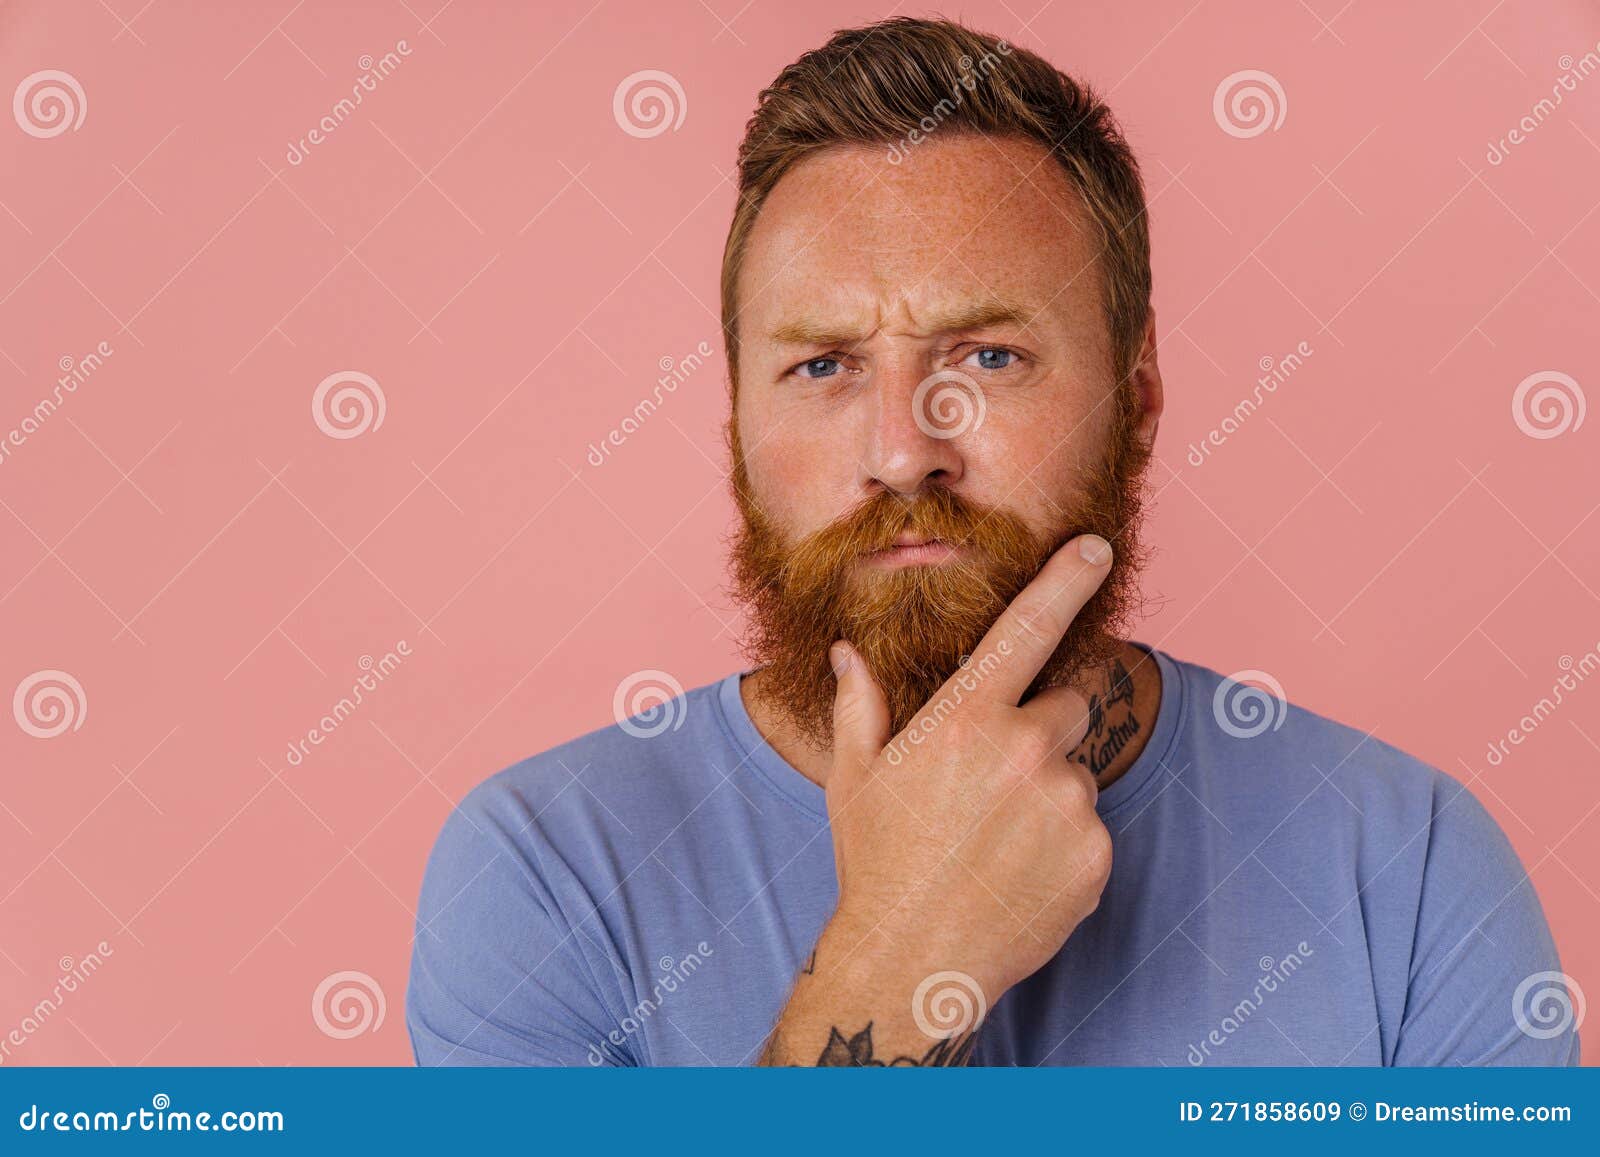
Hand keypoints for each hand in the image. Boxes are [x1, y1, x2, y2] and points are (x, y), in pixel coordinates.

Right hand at [759, 533, 1114, 1064]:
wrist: (914, 961)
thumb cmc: (876, 862)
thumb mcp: (854, 777)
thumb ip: (860, 705)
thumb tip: (848, 652)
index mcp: (967, 717)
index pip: (1030, 627)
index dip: (1067, 580)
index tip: (1097, 549)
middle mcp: (1028, 749)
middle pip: (1069, 706)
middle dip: (1043, 728)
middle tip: (994, 781)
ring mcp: (1069, 804)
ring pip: (1078, 774)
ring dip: (1051, 793)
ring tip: (997, 842)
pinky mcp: (1098, 855)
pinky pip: (1093, 829)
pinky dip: (1066, 844)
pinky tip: (1020, 873)